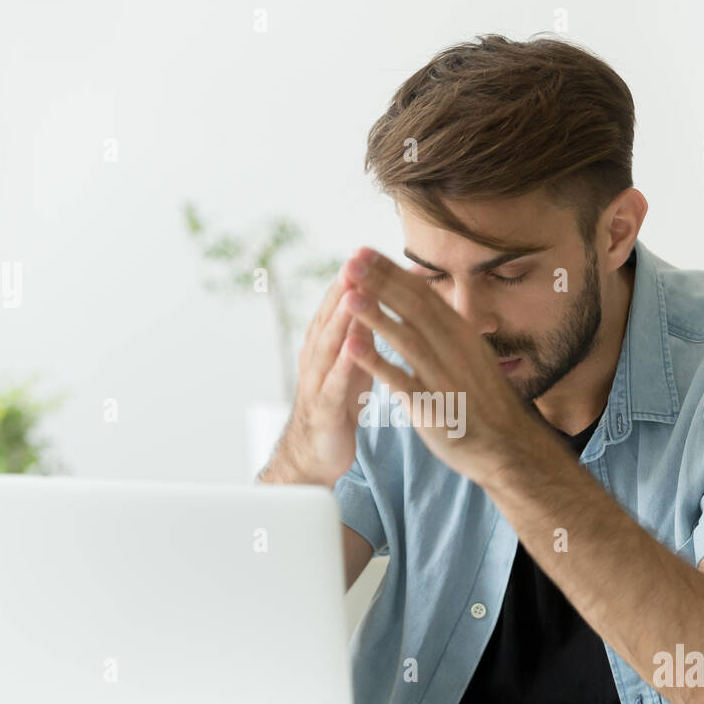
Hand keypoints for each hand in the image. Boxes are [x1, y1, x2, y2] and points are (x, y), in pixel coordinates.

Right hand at [260, 269, 373, 486]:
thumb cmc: (341, 400)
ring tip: (353, 292)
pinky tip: (354, 347)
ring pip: (328, 342)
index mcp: (329, 341)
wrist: (316, 452)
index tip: (376, 251)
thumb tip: (387, 288)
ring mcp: (317, 380)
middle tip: (359, 258)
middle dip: (345, 286)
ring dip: (340, 316)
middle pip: (331, 314)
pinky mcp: (324, 408)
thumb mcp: (356, 357)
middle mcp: (318, 354)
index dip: (359, 277)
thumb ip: (366, 325)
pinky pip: (334, 383)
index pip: (343, 303)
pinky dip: (343, 363)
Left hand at [338, 247, 541, 484]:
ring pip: (407, 339)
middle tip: (350, 260)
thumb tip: (424, 298)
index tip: (363, 252)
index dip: (391, 271)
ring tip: (348, 294)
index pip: (422, 293)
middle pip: (413, 307)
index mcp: (459, 333)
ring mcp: (444, 377)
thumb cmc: (482, 399)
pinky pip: (401, 381)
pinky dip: (376, 362)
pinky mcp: (434, 407)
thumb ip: (445, 327)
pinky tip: (351, 347)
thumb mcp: (468, 353)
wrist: (507, 445)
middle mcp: (454, 348)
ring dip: (376, 315)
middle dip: (381, 282)